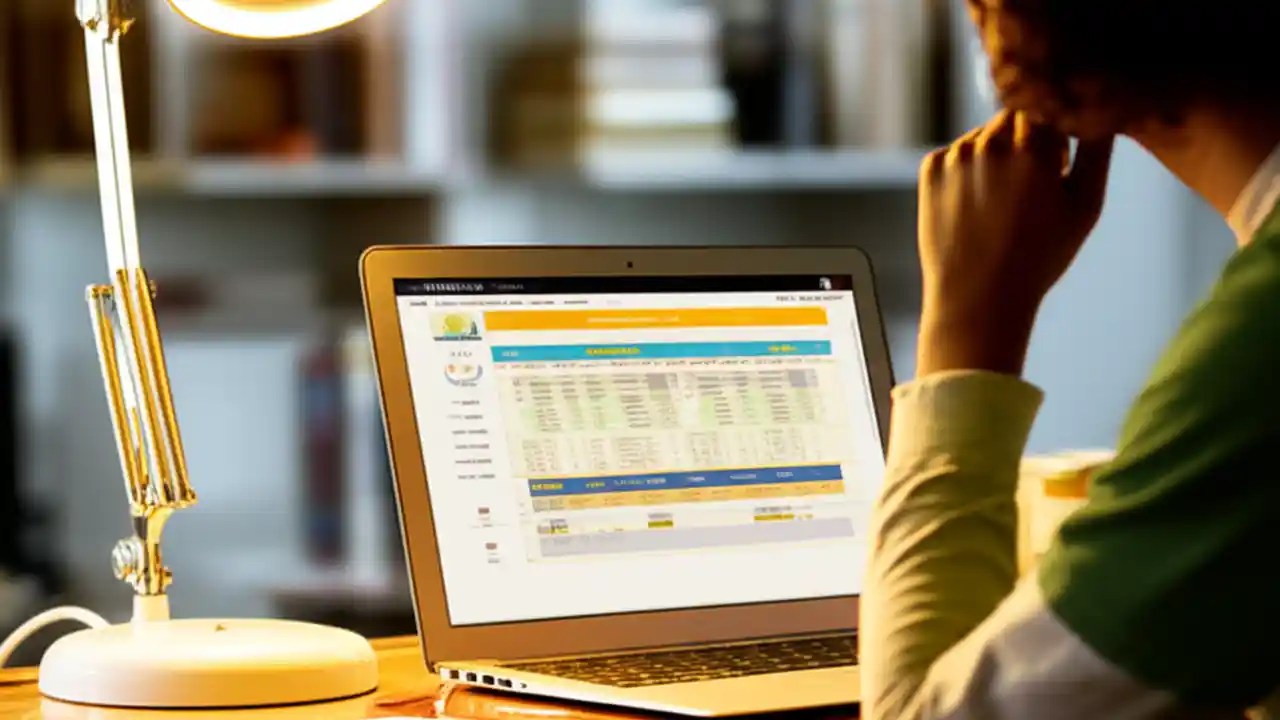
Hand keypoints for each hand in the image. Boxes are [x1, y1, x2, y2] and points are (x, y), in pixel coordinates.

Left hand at [916, 110, 1113, 376]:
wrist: (977, 297)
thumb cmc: (1039, 256)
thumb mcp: (1085, 206)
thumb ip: (1098, 149)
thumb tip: (1103, 108)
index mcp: (1033, 149)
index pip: (1049, 105)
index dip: (1057, 130)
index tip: (1057, 161)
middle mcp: (990, 144)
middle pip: (1014, 116)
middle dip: (1026, 140)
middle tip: (1030, 188)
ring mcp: (955, 155)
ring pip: (984, 134)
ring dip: (996, 154)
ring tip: (1001, 205)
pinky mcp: (931, 168)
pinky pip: (956, 153)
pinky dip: (967, 169)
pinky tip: (975, 207)